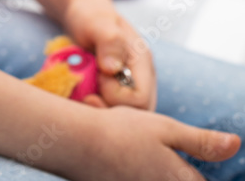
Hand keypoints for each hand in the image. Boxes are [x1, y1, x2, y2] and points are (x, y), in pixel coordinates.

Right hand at [57, 105, 239, 180]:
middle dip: (182, 174)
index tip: (189, 162)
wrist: (77, 143)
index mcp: (178, 179)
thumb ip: (202, 142)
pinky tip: (129, 162)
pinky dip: (139, 174)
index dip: (198, 173)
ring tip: (143, 155)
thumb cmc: (122, 131)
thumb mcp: (166, 128)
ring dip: (159, 172)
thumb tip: (236, 144)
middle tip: (163, 154)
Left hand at [62, 0, 155, 110]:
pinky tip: (83, 94)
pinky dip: (96, 107)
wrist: (82, 15)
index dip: (116, 96)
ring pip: (125, 117)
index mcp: (142, 63)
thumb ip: (108, 41)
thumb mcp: (97, 23)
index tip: (97, 77)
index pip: (141, 99)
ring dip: (101, 109)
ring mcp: (130, 87)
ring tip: (84, 93)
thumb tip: (112, 69)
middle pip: (136, 115)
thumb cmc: (91, 15)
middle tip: (86, 94)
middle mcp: (141, 79)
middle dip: (108, 109)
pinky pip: (112, 111)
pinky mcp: (116, 92)